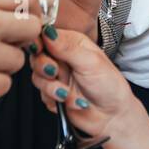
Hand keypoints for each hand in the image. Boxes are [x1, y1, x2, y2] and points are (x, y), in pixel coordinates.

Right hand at [28, 28, 143, 137]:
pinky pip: (42, 95)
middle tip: (55, 72)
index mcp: (72, 44)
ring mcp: (56, 77)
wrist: (112, 116)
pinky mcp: (53, 94)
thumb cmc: (109, 85)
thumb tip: (48, 32)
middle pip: (37, 56)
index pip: (46, 36)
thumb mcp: (91, 62)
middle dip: (43, 66)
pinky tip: (72, 101)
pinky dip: (56, 100)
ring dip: (52, 87)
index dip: (38, 41)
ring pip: (37, 77)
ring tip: (67, 93)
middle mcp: (62, 59)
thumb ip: (67, 48)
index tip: (38, 48)